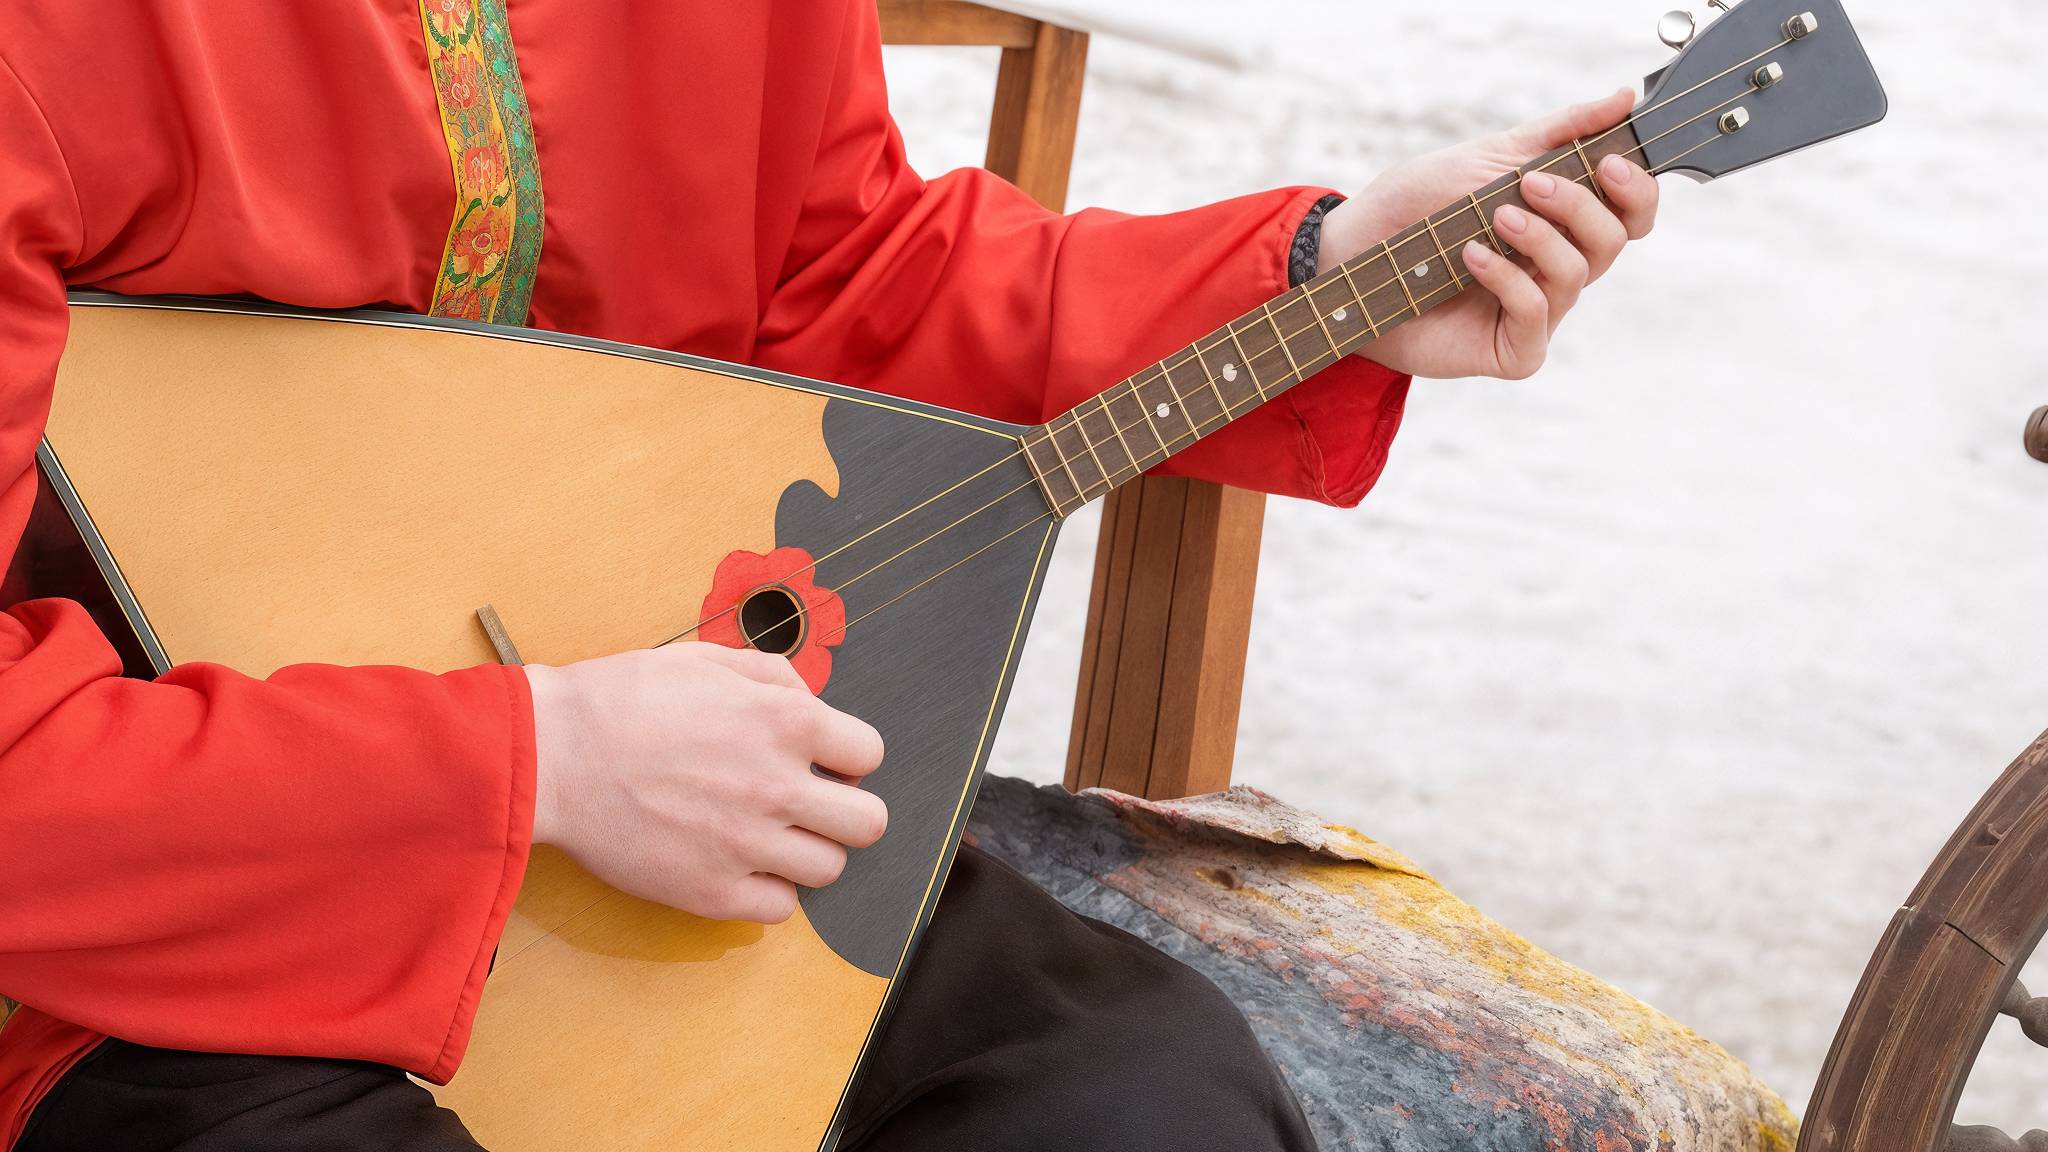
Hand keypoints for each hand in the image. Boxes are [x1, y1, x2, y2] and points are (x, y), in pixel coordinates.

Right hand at [526, 642, 886, 923]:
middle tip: (808, 805)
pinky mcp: (713, 892)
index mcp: (784, 722)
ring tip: (767, 835)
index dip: (847, 757)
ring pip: (830, 869)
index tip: (823, 762)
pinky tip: (738, 864)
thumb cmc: (621, 699)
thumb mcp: (706, 659)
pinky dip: (767, 890)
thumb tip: (813, 703)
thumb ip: (773, 676)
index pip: (869, 754)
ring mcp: (748, 845)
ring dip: (807, 852)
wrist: (551, 754)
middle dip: (845, 811)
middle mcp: (778, 786)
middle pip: (868, 823)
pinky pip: (780, 909)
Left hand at [1318, 89, 1660, 380]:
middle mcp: (1557, 268)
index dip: (1635, 189)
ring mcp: (1536, 311)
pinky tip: (1472, 257)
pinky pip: (1537, 315)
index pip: (1630, 213)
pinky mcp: (1511, 349)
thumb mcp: (1487, 155)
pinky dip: (1509, 280)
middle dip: (1581, 206)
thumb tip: (1624, 97)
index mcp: (1563, 224)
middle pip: (1614, 241)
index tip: (1609, 161)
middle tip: (1532, 183)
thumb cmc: (1417, 208)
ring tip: (1495, 217)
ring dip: (1541, 238)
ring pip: (1578, 274)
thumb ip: (1557, 131)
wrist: (1351, 255)